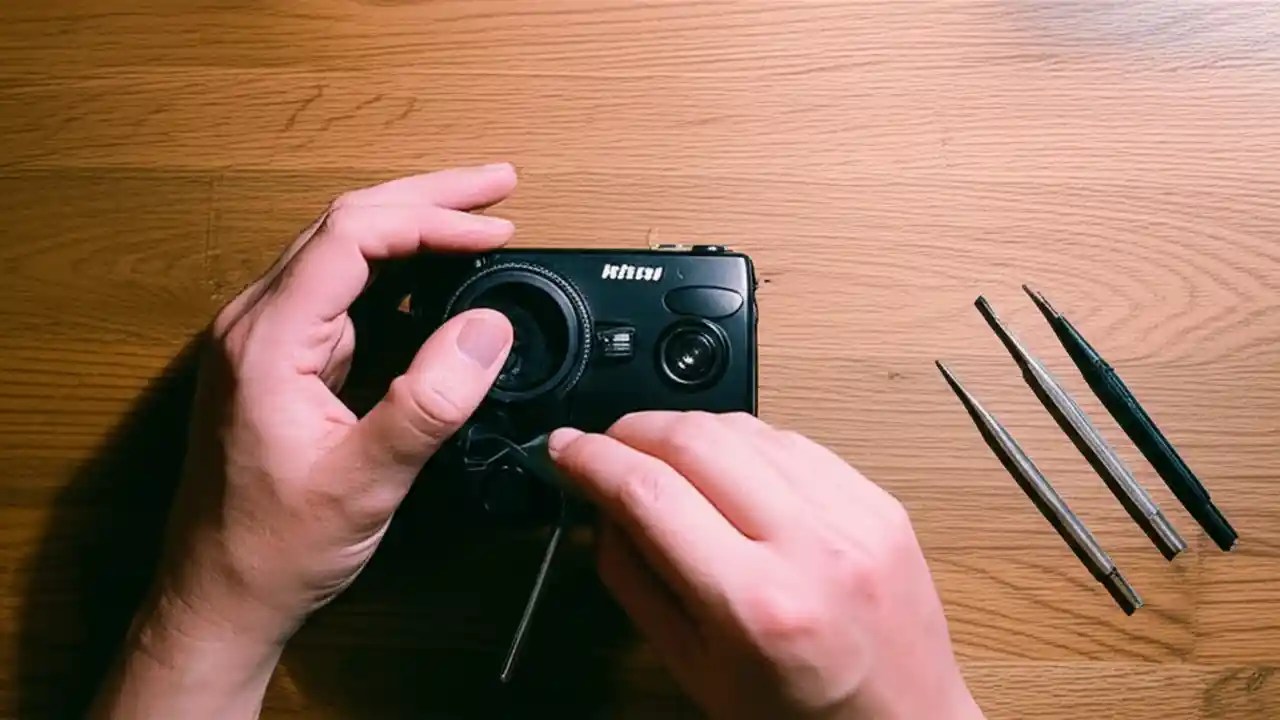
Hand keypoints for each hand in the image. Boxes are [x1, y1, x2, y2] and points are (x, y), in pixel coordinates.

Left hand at [91, 164, 518, 718]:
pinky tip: (439, 275)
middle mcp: (258, 324)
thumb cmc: (271, 547)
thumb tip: (488, 331)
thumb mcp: (363, 481)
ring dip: (414, 227)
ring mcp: (268, 339)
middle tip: (500, 186)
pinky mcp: (283, 360)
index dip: (430, 220)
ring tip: (480, 216)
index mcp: (266, 340)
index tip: (496, 229)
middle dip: (429, 198)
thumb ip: (429, 403)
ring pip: (344, 250)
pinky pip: (344, 292)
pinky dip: (399, 272)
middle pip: (347, 223)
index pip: (352, 237)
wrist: (219, 594)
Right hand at [550, 412, 982, 719]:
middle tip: (605, 447)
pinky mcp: (880, 501)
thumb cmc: (796, 717)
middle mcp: (812, 548)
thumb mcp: (693, 669)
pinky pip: (794, 441)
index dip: (593, 459)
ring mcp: (856, 516)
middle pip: (697, 440)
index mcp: (756, 607)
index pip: (652, 495)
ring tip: (660, 456)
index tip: (565, 449)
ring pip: (747, 426)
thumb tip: (598, 507)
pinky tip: (724, 465)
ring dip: (687, 429)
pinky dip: (744, 442)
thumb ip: (635, 583)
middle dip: (633, 430)